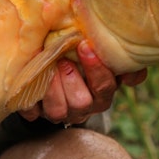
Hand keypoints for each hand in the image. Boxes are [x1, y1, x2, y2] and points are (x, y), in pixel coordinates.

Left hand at [18, 41, 146, 124]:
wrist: (48, 56)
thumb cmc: (79, 54)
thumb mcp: (101, 53)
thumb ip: (120, 59)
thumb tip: (129, 74)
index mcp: (100, 94)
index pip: (105, 87)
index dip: (96, 69)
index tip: (84, 46)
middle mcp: (81, 108)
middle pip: (81, 103)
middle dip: (72, 80)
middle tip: (63, 60)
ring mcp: (57, 112)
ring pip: (57, 111)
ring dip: (52, 88)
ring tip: (48, 67)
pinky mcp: (35, 112)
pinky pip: (30, 112)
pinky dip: (29, 99)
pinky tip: (29, 81)